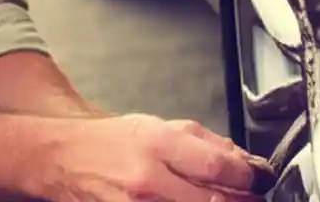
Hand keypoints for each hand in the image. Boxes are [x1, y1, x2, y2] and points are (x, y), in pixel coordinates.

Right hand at [32, 114, 275, 200]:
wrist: (61, 160)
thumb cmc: (108, 142)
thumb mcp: (157, 126)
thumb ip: (203, 141)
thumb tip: (242, 160)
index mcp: (156, 145)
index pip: (217, 168)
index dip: (248, 177)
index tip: (258, 178)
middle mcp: (147, 181)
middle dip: (240, 201)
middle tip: (249, 196)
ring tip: (221, 199)